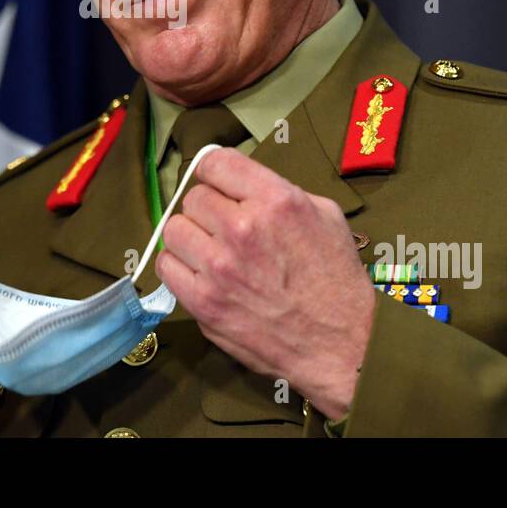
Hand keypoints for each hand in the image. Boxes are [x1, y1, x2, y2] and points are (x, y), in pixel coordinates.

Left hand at [155, 147, 376, 417]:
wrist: (340, 344)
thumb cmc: (337, 279)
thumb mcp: (324, 215)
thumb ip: (278, 193)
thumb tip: (241, 186)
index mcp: (275, 200)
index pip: (215, 163)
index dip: (214, 172)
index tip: (217, 184)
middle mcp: (242, 228)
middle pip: (193, 198)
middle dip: (208, 209)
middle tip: (224, 227)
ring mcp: (219, 267)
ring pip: (174, 229)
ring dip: (190, 237)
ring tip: (210, 250)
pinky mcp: (204, 302)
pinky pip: (166, 267)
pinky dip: (178, 267)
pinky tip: (199, 272)